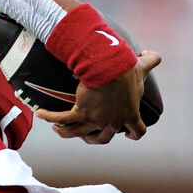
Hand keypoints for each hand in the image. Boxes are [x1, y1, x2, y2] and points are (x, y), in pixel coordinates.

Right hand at [36, 50, 161, 143]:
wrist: (110, 69)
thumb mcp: (142, 66)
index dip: (133, 134)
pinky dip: (50, 117)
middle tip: (85, 135)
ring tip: (57, 128)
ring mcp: (96, 120)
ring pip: (77, 133)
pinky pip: (62, 119)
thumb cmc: (126, 70)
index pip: (138, 131)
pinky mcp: (80, 113)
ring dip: (65, 132)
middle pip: (103, 138)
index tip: (126, 135)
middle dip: (92, 138)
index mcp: (131, 114)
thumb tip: (152, 53)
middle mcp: (113, 121)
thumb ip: (152, 60)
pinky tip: (41, 113)